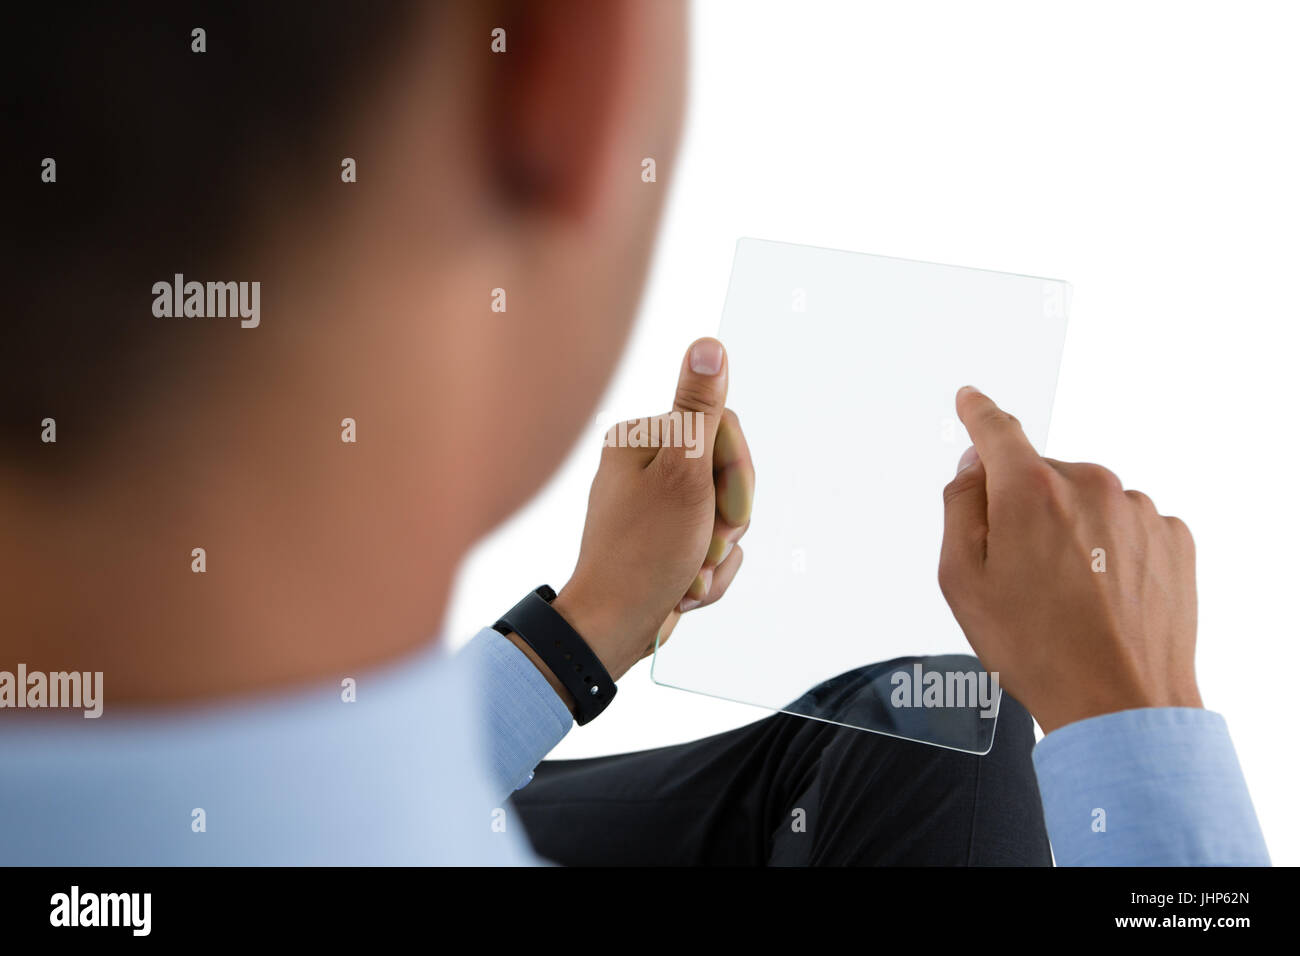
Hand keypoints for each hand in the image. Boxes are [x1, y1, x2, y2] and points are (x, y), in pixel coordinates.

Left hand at [514, 338, 752, 707]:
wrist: (612, 630)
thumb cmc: (643, 555)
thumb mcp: (683, 476)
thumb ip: (700, 410)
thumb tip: (709, 344)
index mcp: (641, 438)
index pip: (722, 427)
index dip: (738, 474)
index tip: (728, 513)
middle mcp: (642, 465)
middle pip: (726, 471)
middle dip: (727, 520)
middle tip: (706, 550)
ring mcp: (653, 505)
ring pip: (723, 516)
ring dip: (718, 555)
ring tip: (690, 576)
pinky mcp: (662, 541)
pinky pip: (711, 548)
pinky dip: (708, 575)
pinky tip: (684, 591)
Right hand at [938, 386, 1201, 733]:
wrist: (1120, 703)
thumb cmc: (1038, 650)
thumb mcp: (962, 581)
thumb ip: (959, 509)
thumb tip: (974, 470)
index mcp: (1030, 491)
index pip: (996, 430)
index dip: (977, 414)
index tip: (971, 401)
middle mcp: (1090, 485)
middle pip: (1040, 475)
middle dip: (1023, 508)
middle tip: (1020, 574)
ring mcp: (1138, 510)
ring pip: (1086, 501)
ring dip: (1071, 531)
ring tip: (1068, 596)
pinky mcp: (1172, 537)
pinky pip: (1127, 525)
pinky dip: (1111, 550)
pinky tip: (1102, 596)